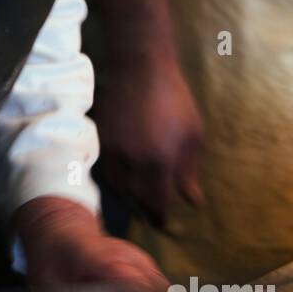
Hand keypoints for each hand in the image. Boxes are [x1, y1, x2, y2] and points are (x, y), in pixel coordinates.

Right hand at [93, 55, 203, 228]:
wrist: (141, 69)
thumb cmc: (175, 100)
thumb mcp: (192, 134)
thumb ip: (189, 169)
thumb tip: (192, 201)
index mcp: (161, 162)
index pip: (158, 202)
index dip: (160, 216)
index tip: (162, 222)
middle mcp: (134, 162)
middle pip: (135, 198)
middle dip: (144, 207)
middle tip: (150, 212)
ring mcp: (113, 151)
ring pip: (116, 187)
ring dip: (127, 194)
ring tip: (135, 196)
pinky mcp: (99, 140)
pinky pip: (103, 169)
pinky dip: (112, 178)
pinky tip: (120, 178)